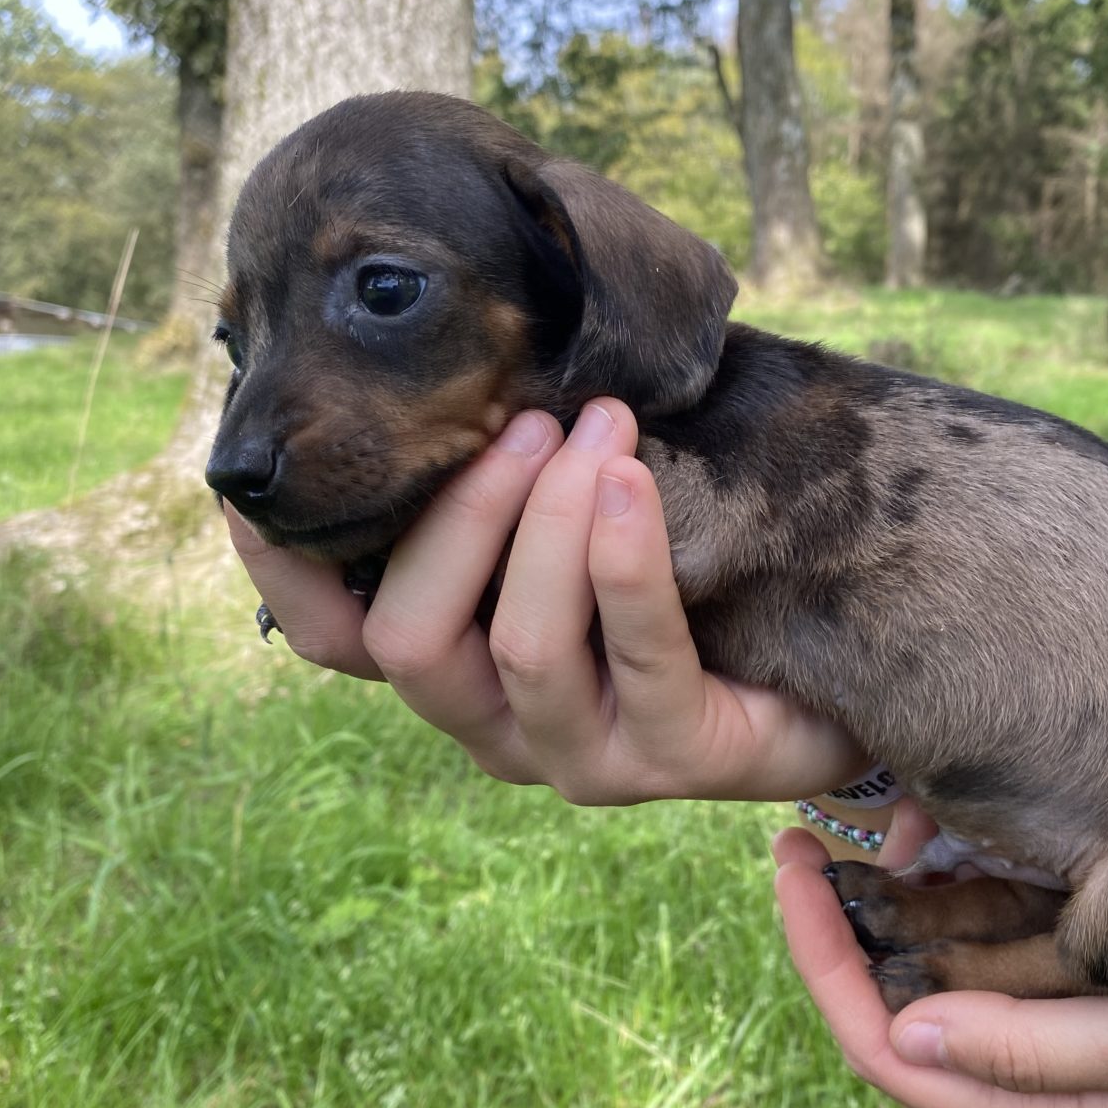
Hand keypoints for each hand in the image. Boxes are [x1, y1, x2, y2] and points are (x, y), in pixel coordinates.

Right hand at [228, 398, 866, 803]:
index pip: (329, 639)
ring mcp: (577, 757)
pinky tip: (629, 482)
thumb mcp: (576, 505)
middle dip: (460, 512)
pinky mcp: (669, 762)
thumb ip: (507, 461)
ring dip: (548, 520)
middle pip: (406, 640)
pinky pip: (638, 657)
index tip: (282, 466)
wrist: (824, 662)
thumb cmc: (685, 564)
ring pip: (517, 646)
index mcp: (452, 665)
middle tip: (526, 418)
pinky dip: (625, 560)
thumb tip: (438, 345)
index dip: (284, 565)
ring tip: (600, 427)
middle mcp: (494, 725)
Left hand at [773, 827, 1107, 1107]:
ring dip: (885, 905)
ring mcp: (1059, 1023)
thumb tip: (907, 1043)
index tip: (795, 871)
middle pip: (893, 1012)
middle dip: (841, 930)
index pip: (894, 1054)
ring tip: (854, 825)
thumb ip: (1042, 1056)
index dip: (825, 970)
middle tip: (802, 839)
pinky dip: (942, 889)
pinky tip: (919, 831)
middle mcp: (1041, 1076)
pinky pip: (982, 940)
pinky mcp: (1082, 973)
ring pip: (931, 974)